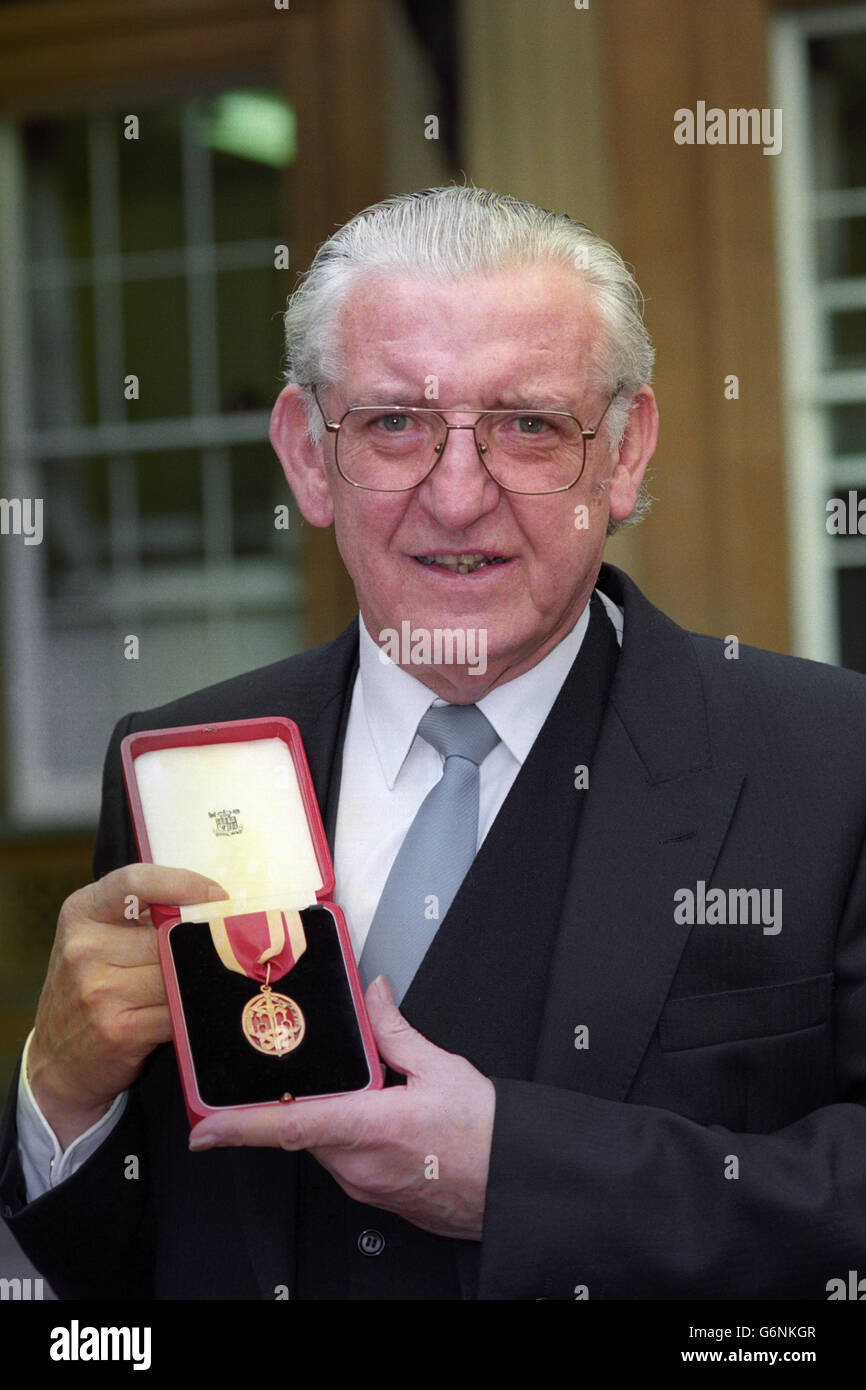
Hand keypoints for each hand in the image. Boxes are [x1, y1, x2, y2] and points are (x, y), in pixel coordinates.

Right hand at [28, 864, 226, 1149]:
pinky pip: (178, 1010)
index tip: (218, 895)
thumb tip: (214, 905)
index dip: (184, 884)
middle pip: (168, 935)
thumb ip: (140, 917)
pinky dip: (192, 1009)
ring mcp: (98, 991)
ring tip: (206, 981)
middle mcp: (84, 948)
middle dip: (200, 944)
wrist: (57, 1059)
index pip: (136, 881)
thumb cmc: (90, 988)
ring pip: (178, 974)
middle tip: (229, 946)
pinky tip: (192, 1009)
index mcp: (81, 912)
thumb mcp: (97, 939)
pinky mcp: (117, 1030)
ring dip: (198, 980)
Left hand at [189, 976, 495, 1239]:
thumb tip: (373, 996)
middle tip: (318, 1073)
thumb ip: (396, 1031)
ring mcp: (365, 1188)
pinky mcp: (375, 1199)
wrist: (515, 1183)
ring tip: (370, 1096)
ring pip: (322, 1146)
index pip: (288, 1127)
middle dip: (305, 1099)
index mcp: (370, 1127)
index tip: (204, 1129)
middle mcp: (359, 1166)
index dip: (239, 1127)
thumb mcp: (442, 1067)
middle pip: (303, 1128)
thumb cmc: (486, 1134)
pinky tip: (380, 1122)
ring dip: (330, 1118)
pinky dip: (348, 1139)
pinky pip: (343, 1164)